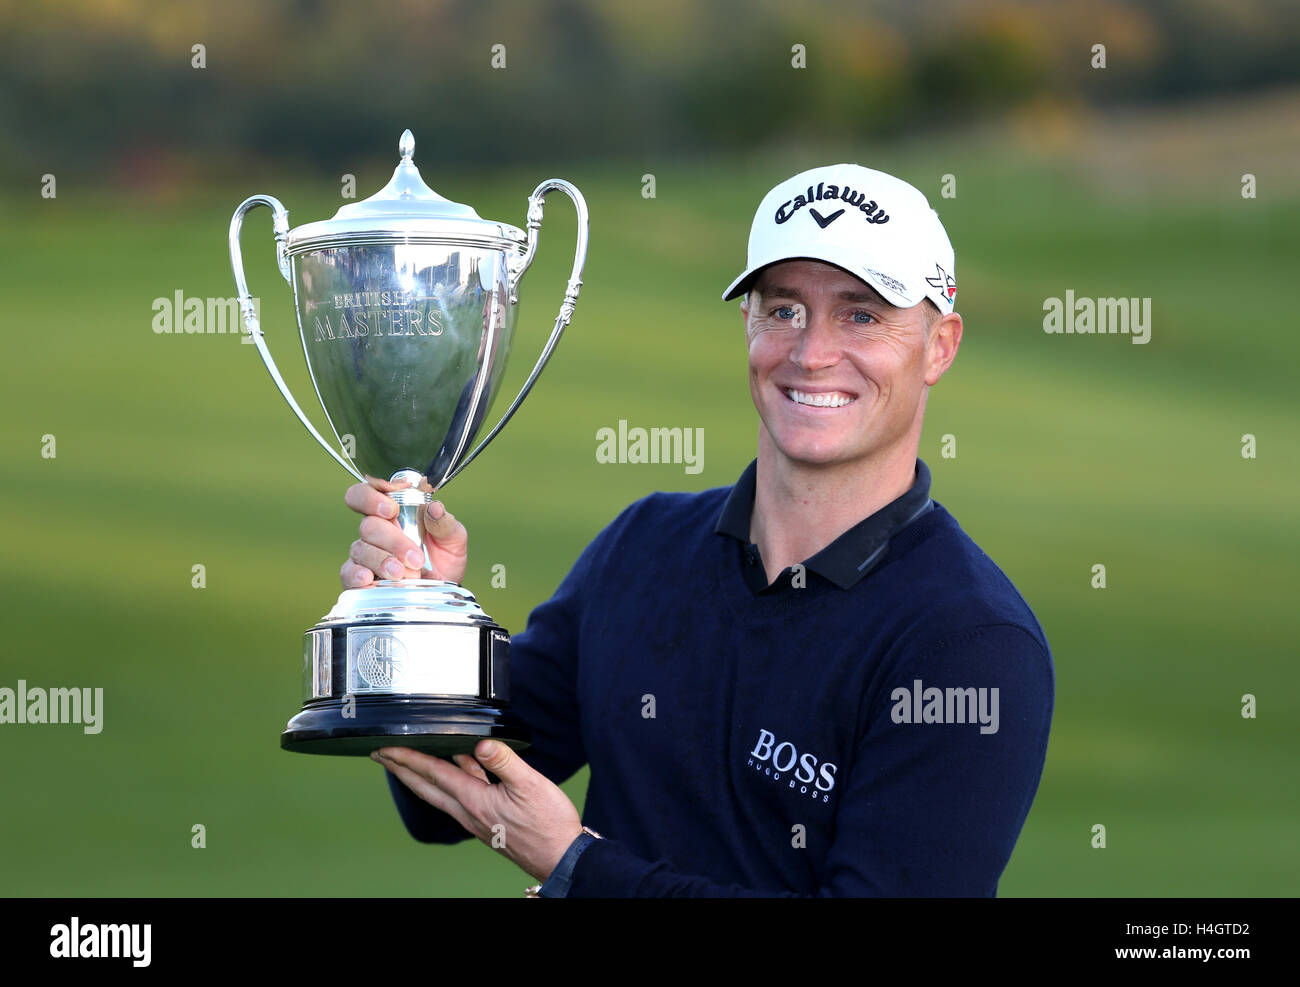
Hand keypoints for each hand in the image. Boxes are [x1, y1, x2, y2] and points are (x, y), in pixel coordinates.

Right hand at [340, 474, 467, 587]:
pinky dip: (357, 575)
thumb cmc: (443, 559)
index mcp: (393, 513)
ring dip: (384, 561)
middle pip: (368, 525)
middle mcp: (375, 531)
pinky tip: (369, 579)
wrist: (442, 592)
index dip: (371, 497)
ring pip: (361, 549)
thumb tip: (435, 508)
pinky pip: (348, 572)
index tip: (391, 509)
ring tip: (405, 575)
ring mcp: (365, 554)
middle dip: (393, 541)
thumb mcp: (453, 539)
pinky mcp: (358, 578)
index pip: (367, 493)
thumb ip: (445, 523)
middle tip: (415, 558)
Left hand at [372, 741, 583, 882]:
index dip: (408, 758)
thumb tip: (481, 743)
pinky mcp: (486, 822)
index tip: (386, 748)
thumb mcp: (530, 785)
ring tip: (406, 763)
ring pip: (440, 793)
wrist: (560, 858)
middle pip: (426, 787)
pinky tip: (457, 770)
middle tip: (380, 756)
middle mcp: (468, 812)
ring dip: (419, 776)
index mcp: (474, 801)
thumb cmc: (548, 825)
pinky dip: (448, 780)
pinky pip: (459, 796)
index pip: (434, 774)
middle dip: (400, 770)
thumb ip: (504, 761)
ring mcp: (476, 819)